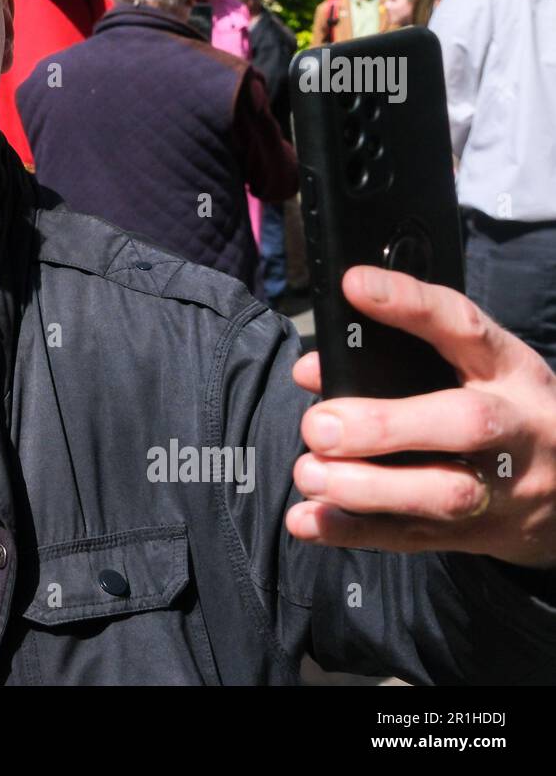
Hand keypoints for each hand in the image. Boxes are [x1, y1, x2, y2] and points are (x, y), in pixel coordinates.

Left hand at [288, 265, 555, 568]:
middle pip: (463, 424)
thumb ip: (398, 363)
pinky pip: (416, 538)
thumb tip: (312, 371)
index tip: (354, 286)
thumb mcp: (475, 373)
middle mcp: (517, 428)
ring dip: (365, 488)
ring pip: (444, 493)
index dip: (410, 304)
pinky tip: (307, 519)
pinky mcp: (481, 534)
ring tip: (309, 472)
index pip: (464, 326)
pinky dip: (353, 531)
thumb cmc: (504, 412)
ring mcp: (505, 488)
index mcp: (511, 372)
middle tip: (320, 425)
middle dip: (385, 425)